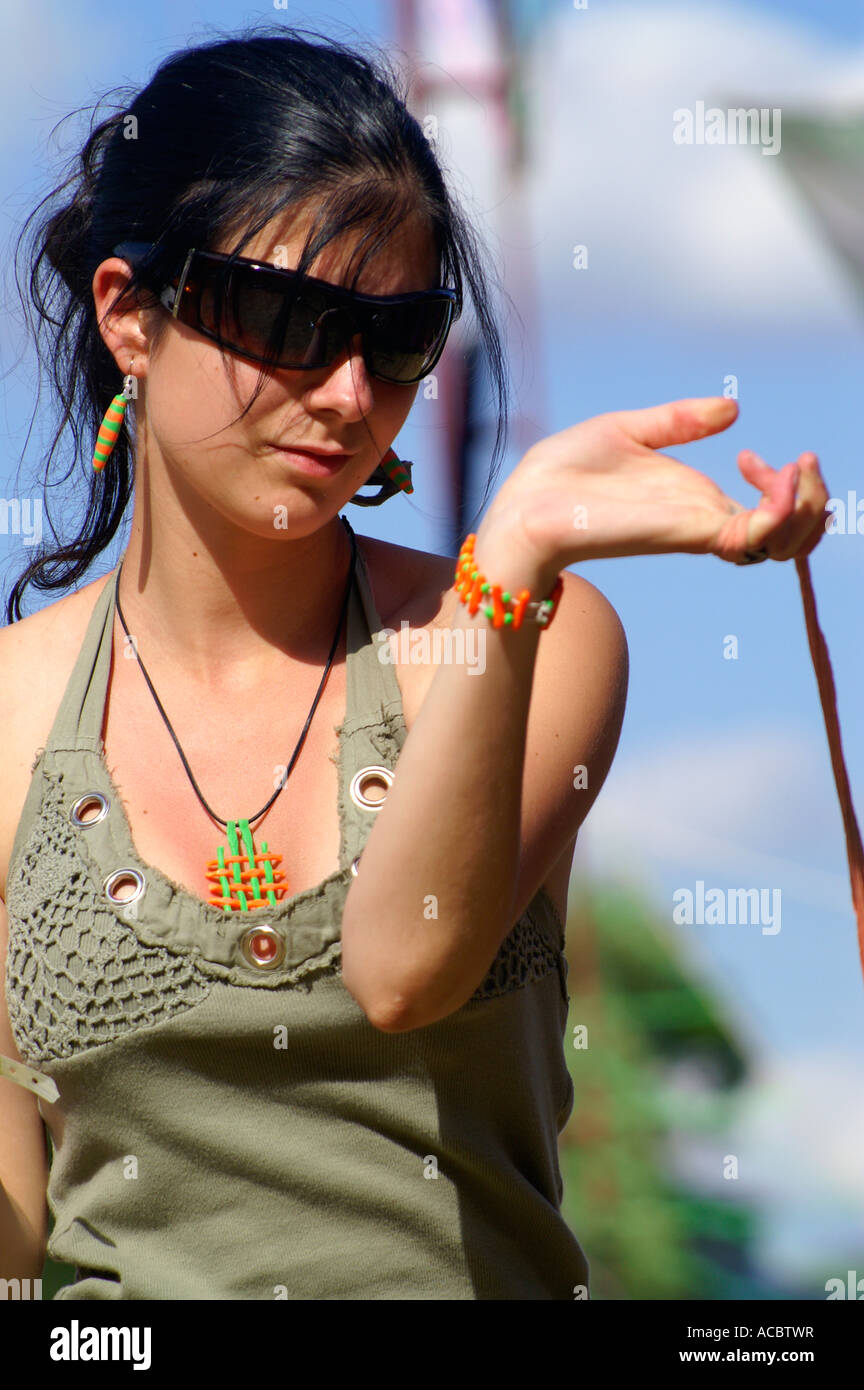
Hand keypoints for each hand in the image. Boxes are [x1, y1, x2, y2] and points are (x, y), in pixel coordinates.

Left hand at [478, 397, 829, 576]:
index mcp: (695, 501)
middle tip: (798, 465)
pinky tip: (773, 483)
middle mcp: (703, 521)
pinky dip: (776, 514)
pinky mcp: (682, 533)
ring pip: (781, 542)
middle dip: (814, 502)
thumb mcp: (630, 430)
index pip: (768, 512)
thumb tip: (732, 409)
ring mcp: (696, 530)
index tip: (751, 455)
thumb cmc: (565, 474)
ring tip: (794, 473)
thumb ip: (680, 421)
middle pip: (790, 535)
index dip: (784, 486)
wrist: (526, 504)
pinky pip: (749, 538)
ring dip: (805, 510)